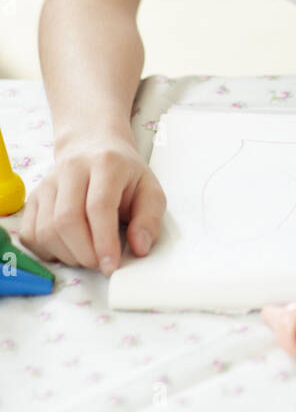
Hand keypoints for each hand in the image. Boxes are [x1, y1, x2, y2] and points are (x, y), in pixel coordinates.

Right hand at [19, 133, 165, 274]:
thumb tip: (140, 248)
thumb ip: (149, 219)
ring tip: (87, 255)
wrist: (93, 145)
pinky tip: (68, 248)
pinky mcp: (33, 197)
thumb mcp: (150, 189)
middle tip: (100, 263)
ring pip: (46, 230)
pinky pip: (30, 233)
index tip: (111, 266)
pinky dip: (48, 251)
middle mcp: (72, 169)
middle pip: (67, 220)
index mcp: (106, 163)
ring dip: (67, 254)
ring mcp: (48, 182)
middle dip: (84, 253)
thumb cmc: (124, 173)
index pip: (99, 206)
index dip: (104, 241)